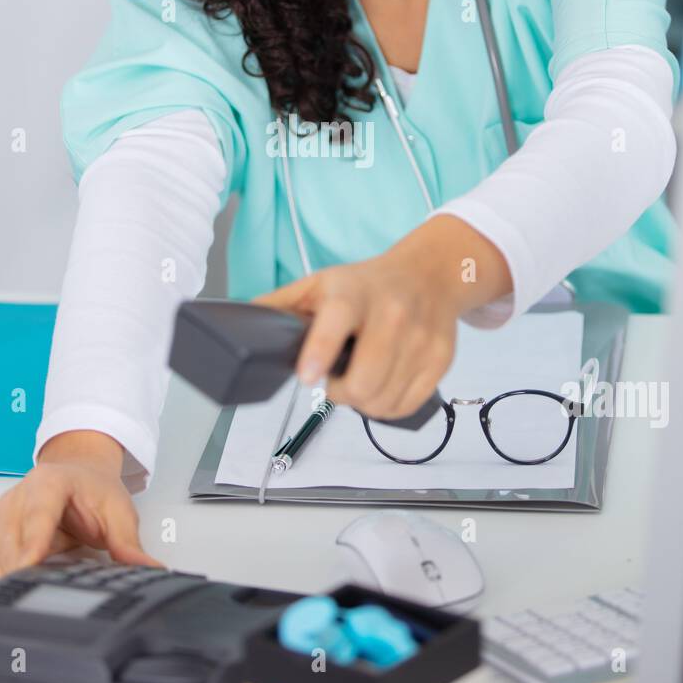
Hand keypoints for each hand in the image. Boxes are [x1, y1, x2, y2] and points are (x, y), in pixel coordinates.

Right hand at [0, 431, 165, 593]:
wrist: (77, 471)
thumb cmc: (93, 489)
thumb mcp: (118, 510)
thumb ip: (129, 542)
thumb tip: (148, 569)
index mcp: (49, 483)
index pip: (36, 515)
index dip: (32, 545)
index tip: (30, 571)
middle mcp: (16, 498)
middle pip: (7, 542)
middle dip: (19, 574)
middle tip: (39, 602)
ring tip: (23, 605)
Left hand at [251, 215, 510, 420]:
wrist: (429, 275)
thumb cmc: (365, 284)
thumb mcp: (319, 283)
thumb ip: (280, 305)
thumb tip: (241, 322)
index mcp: (353, 293)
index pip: (337, 320)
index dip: (321, 351)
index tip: (308, 376)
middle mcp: (392, 313)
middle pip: (364, 379)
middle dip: (340, 392)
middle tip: (334, 380)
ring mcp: (421, 338)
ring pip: (384, 400)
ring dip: (363, 402)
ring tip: (358, 381)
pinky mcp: (441, 359)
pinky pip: (407, 406)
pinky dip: (387, 407)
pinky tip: (381, 387)